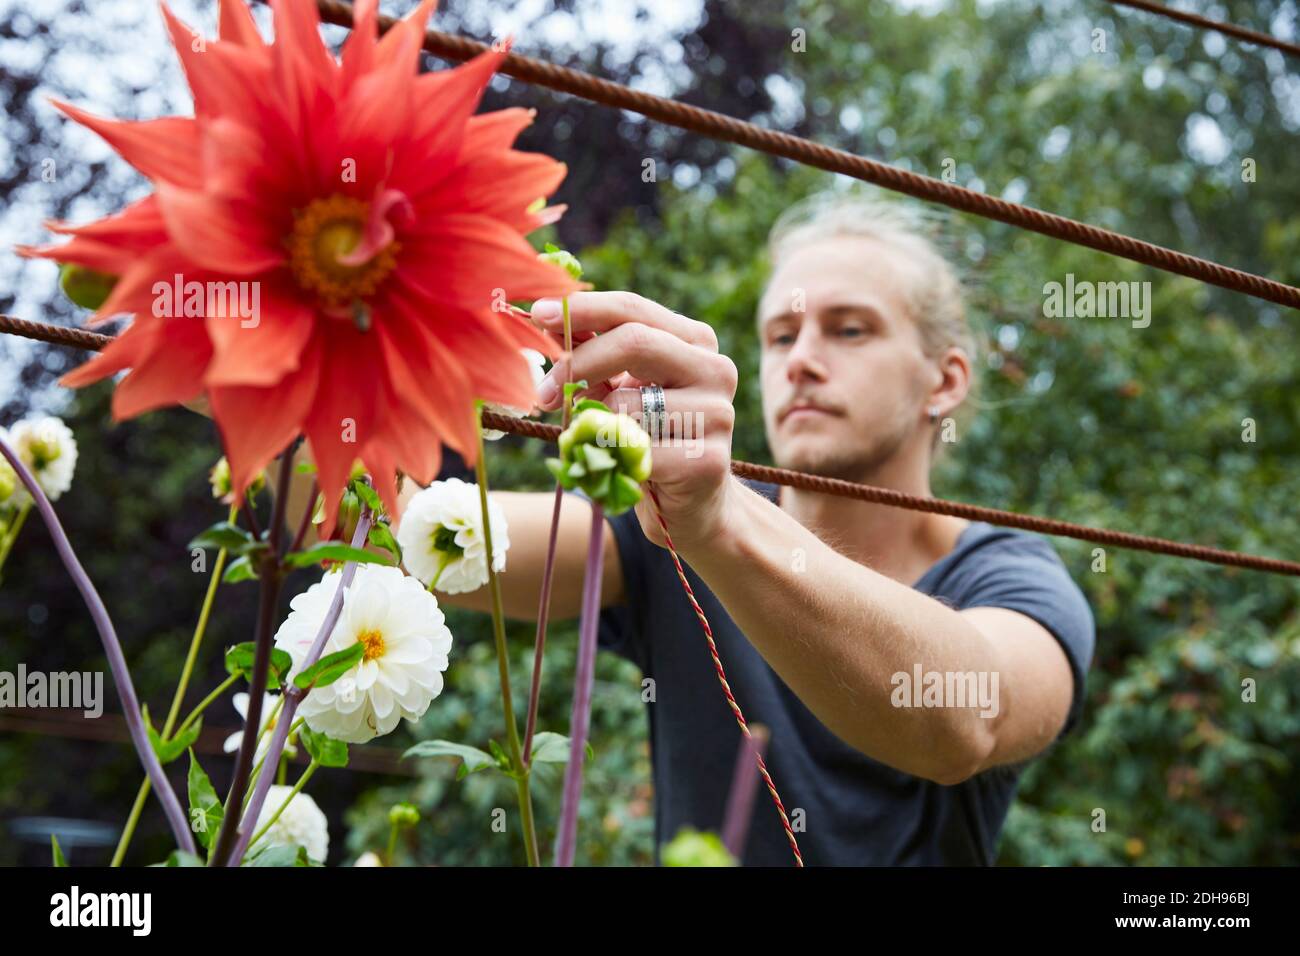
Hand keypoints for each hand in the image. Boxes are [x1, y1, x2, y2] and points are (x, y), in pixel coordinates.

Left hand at [533, 291, 739, 553]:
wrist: (689, 507)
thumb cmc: (649, 440)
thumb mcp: (622, 389)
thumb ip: (595, 353)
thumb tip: (548, 317)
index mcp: (695, 342)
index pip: (633, 309)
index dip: (583, 310)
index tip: (538, 316)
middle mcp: (715, 370)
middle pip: (634, 342)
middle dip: (578, 363)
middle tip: (544, 392)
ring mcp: (717, 414)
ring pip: (627, 404)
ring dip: (592, 424)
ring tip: (590, 441)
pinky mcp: (707, 460)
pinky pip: (635, 451)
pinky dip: (609, 458)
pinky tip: (613, 467)